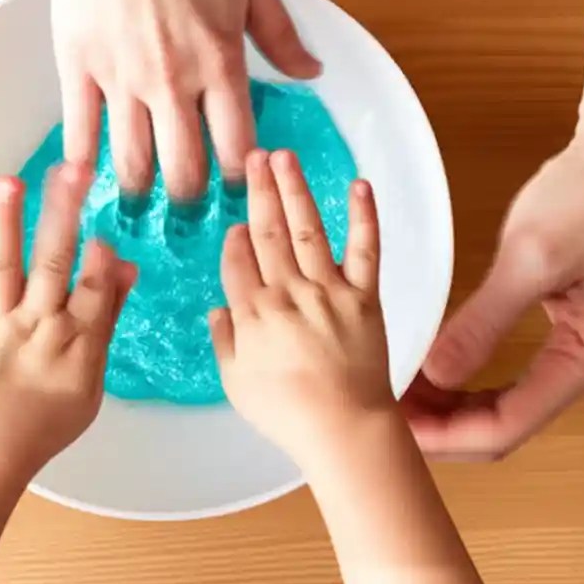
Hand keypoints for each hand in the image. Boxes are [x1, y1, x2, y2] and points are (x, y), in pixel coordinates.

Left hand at [0, 162, 137, 474]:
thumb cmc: (45, 418)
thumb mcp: (91, 379)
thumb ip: (107, 319)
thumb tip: (125, 266)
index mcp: (73, 341)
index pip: (93, 291)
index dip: (100, 261)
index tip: (104, 230)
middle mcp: (34, 325)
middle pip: (52, 263)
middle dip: (62, 214)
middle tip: (70, 170)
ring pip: (2, 266)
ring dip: (5, 221)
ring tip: (9, 182)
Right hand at [51, 0, 320, 199]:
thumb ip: (280, 35)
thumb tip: (312, 74)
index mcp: (219, 63)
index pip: (238, 148)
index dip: (242, 183)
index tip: (241, 196)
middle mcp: (172, 82)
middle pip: (184, 171)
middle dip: (190, 201)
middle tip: (189, 212)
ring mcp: (121, 78)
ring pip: (132, 162)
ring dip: (140, 194)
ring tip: (141, 208)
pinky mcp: (78, 66)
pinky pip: (80, 129)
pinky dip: (82, 163)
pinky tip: (85, 182)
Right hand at [209, 149, 388, 461]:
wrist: (343, 427)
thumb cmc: (286, 412)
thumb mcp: (235, 382)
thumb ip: (225, 340)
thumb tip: (218, 308)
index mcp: (254, 313)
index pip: (238, 261)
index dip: (235, 238)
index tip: (235, 220)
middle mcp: (288, 293)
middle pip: (269, 232)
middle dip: (260, 191)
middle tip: (255, 156)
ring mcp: (328, 290)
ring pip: (308, 229)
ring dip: (295, 189)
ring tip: (285, 157)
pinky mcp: (364, 297)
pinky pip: (365, 250)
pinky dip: (364, 216)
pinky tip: (359, 186)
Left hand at [403, 142, 583, 460]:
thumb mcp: (528, 259)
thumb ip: (484, 322)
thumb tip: (436, 375)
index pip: (508, 425)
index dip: (447, 435)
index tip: (395, 428)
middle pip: (503, 428)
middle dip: (442, 430)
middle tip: (382, 417)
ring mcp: (573, 358)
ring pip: (500, 409)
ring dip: (447, 412)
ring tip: (393, 397)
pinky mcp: (557, 341)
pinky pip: (502, 381)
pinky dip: (460, 387)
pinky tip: (422, 378)